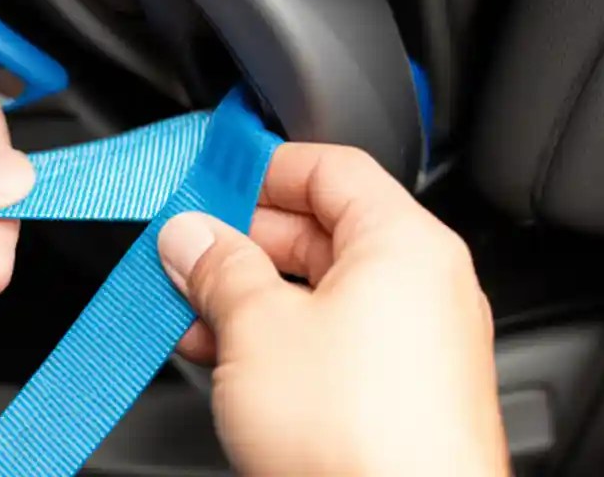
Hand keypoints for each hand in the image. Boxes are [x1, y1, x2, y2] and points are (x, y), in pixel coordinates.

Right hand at [158, 144, 507, 475]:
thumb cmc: (363, 437)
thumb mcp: (258, 329)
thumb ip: (218, 268)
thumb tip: (191, 237)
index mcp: (403, 243)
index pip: (329, 167)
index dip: (263, 166)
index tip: (210, 178)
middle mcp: (420, 286)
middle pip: (319, 230)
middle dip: (241, 240)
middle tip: (183, 251)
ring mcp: (412, 344)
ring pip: (316, 292)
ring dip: (246, 296)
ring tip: (187, 310)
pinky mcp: (398, 395)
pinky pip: (329, 341)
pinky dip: (274, 340)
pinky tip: (221, 356)